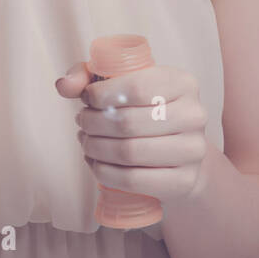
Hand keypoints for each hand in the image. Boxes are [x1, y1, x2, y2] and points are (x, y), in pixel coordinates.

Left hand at [55, 61, 209, 205]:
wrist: (179, 149)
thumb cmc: (145, 109)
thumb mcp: (122, 83)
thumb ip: (87, 76)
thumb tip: (63, 86)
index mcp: (183, 82)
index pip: (135, 87)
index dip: (101, 95)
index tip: (86, 99)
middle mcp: (195, 115)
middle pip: (128, 122)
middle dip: (93, 123)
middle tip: (82, 123)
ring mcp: (193, 151)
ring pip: (129, 152)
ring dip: (96, 148)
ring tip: (86, 142)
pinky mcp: (184, 181)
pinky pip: (135, 180)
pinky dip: (106, 173)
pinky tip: (96, 163)